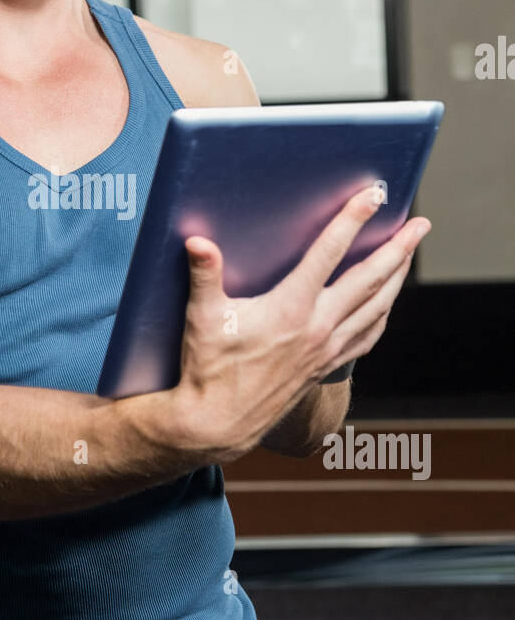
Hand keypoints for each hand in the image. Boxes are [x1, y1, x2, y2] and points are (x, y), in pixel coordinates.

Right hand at [171, 184, 429, 463]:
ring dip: (397, 277)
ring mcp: (326, 349)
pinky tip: (386, 303)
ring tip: (410, 252)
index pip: (329, 254)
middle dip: (399, 248)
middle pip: (370, 280)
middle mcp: (317, 328)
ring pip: (376, 308)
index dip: (352, 220)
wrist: (218, 423)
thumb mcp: (202, 318)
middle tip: (422, 223)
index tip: (374, 195)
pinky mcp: (325, 366)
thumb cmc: (207, 368)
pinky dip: (382, 314)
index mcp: (290, 309)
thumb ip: (204, 275)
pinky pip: (367, 336)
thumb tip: (197, 240)